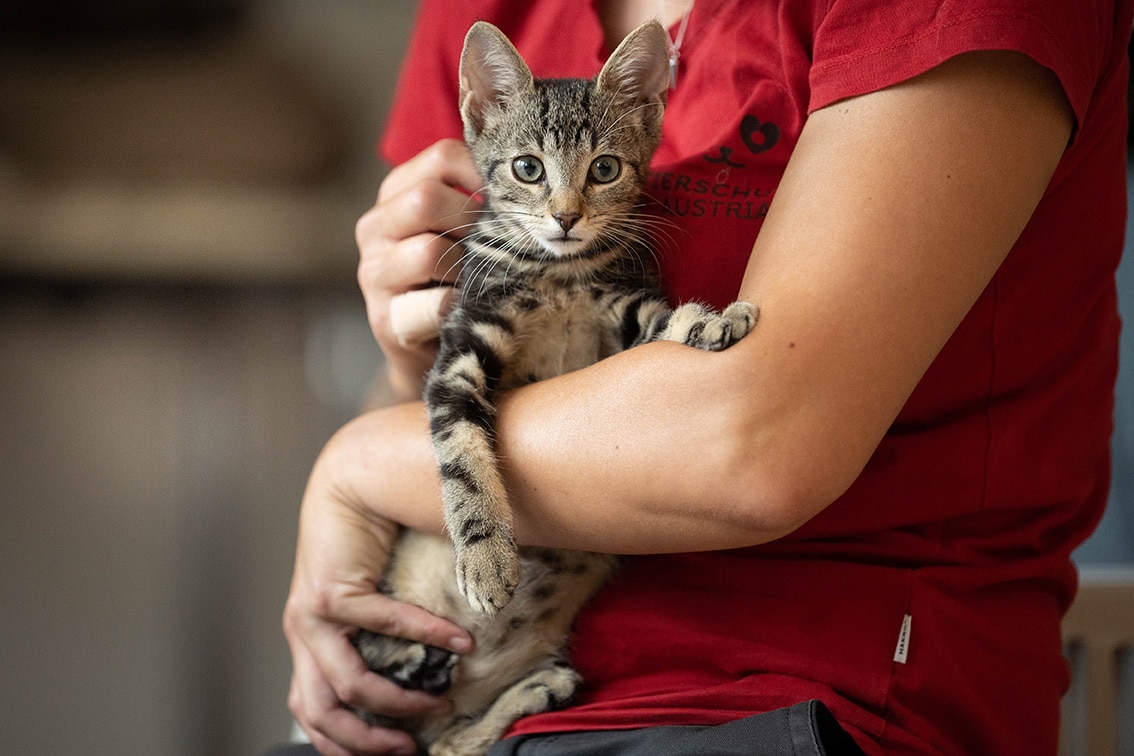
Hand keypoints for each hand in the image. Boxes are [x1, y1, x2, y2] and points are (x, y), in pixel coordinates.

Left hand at [283, 430, 473, 754]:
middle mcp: (303, 633)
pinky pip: (384, 624)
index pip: (314, 710)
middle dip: (364, 741)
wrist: (349, 479)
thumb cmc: (367, 538)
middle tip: (408, 748)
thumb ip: (382, 634)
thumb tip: (430, 672)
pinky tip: (457, 643)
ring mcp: (312, 615)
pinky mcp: (331, 590)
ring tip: (436, 705)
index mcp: (310, 641)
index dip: (346, 742)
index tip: (393, 751)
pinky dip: (426, 636)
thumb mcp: (369, 597)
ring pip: (345, 684)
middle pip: (320, 712)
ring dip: (394, 703)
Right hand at [357, 139, 483, 400]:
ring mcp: (374, 273)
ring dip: (467, 269)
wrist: (429, 348)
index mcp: (396, 194)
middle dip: (473, 222)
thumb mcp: (462, 231)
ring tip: (480, 281)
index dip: (485, 173)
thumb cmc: (455, 277)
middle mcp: (375, 227)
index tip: (507, 200)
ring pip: (428, 251)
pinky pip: (433, 303)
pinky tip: (466, 308)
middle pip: (426, 199)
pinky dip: (458, 306)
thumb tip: (530, 179)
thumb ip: (479, 200)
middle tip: (495, 246)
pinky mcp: (384, 318)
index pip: (442, 157)